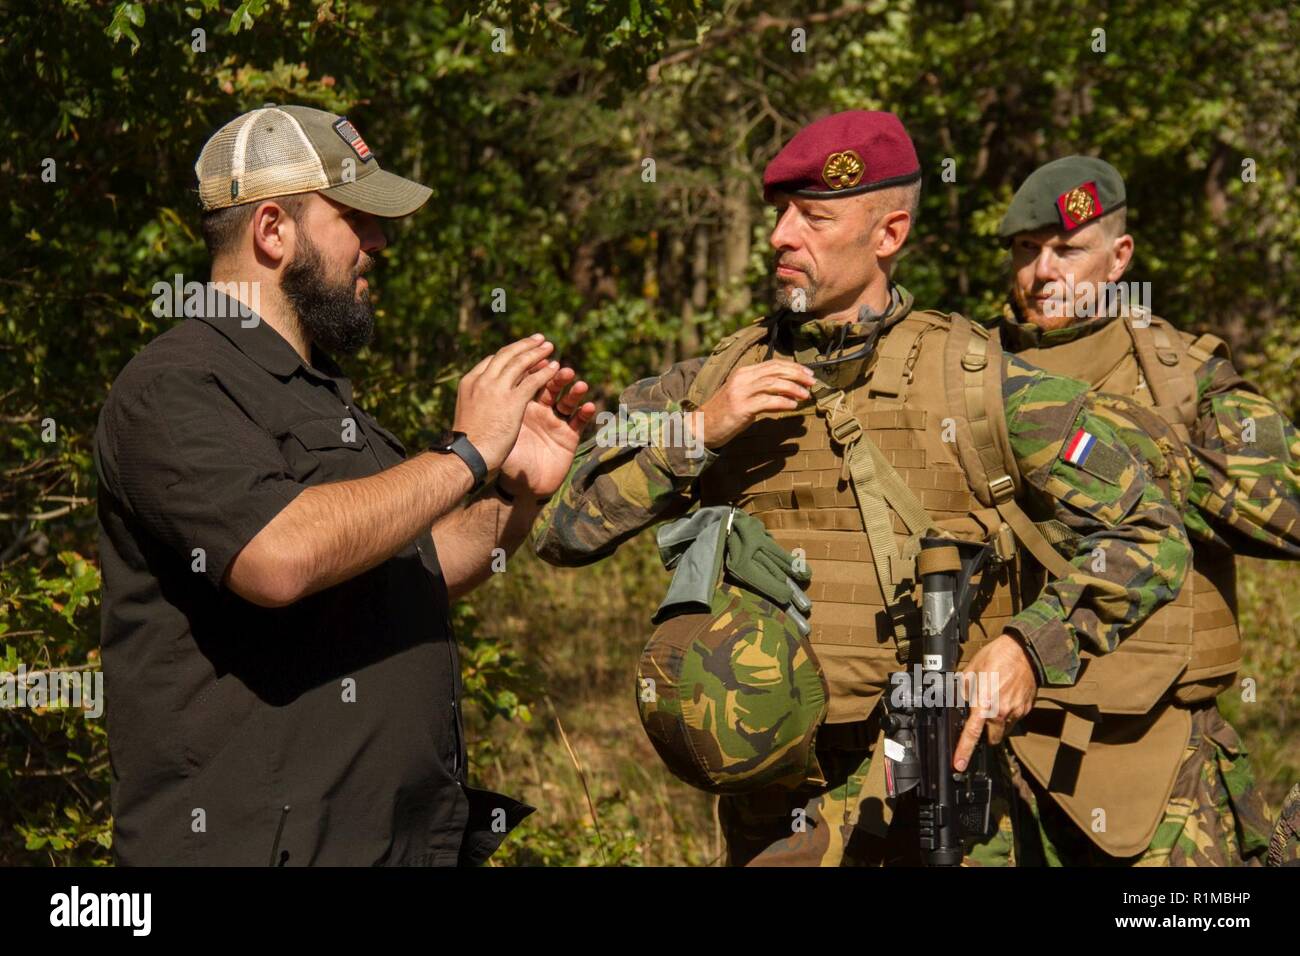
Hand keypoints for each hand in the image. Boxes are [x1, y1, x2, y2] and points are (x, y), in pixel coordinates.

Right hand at [452, 335, 560, 470]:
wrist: (467, 456)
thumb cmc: (467, 442)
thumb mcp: (469, 413)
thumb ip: (478, 401)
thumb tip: (482, 403)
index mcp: (470, 382)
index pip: (492, 361)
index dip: (509, 354)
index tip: (520, 351)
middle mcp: (483, 380)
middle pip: (506, 355)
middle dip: (524, 345)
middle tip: (538, 339)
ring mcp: (497, 389)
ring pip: (521, 363)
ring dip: (537, 352)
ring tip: (549, 346)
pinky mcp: (513, 401)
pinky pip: (533, 381)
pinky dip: (545, 372)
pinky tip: (556, 367)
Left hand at [499, 366, 596, 497]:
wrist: (520, 488)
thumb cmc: (506, 461)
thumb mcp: (502, 434)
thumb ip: (500, 412)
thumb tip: (491, 389)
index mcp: (521, 406)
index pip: (530, 381)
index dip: (537, 368)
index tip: (543, 356)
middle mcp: (540, 411)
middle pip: (551, 387)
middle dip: (557, 376)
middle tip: (562, 369)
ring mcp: (556, 422)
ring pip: (568, 401)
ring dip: (574, 391)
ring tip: (579, 384)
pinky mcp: (569, 436)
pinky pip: (579, 422)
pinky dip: (585, 413)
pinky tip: (588, 406)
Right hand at [695, 360, 816, 448]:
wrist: (702, 426)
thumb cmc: (725, 413)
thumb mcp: (744, 397)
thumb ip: (763, 393)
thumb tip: (788, 394)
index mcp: (743, 373)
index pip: (773, 364)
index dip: (793, 367)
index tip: (808, 373)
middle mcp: (742, 379)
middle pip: (775, 370)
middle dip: (797, 374)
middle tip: (812, 382)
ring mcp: (741, 392)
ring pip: (773, 383)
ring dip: (793, 388)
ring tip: (806, 395)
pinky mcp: (741, 408)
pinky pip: (767, 401)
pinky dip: (783, 402)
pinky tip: (793, 405)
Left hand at [952, 633, 1038, 771]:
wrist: (1025, 651)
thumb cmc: (996, 657)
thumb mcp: (970, 671)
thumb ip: (962, 691)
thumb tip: (957, 702)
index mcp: (984, 703)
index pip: (972, 734)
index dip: (964, 751)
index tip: (959, 765)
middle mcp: (1001, 712)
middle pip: (991, 738)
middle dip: (984, 734)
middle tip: (980, 720)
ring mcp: (1016, 712)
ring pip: (1003, 730)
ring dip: (997, 723)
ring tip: (994, 702)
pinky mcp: (1026, 710)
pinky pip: (1014, 719)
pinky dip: (1008, 714)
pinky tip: (1004, 697)